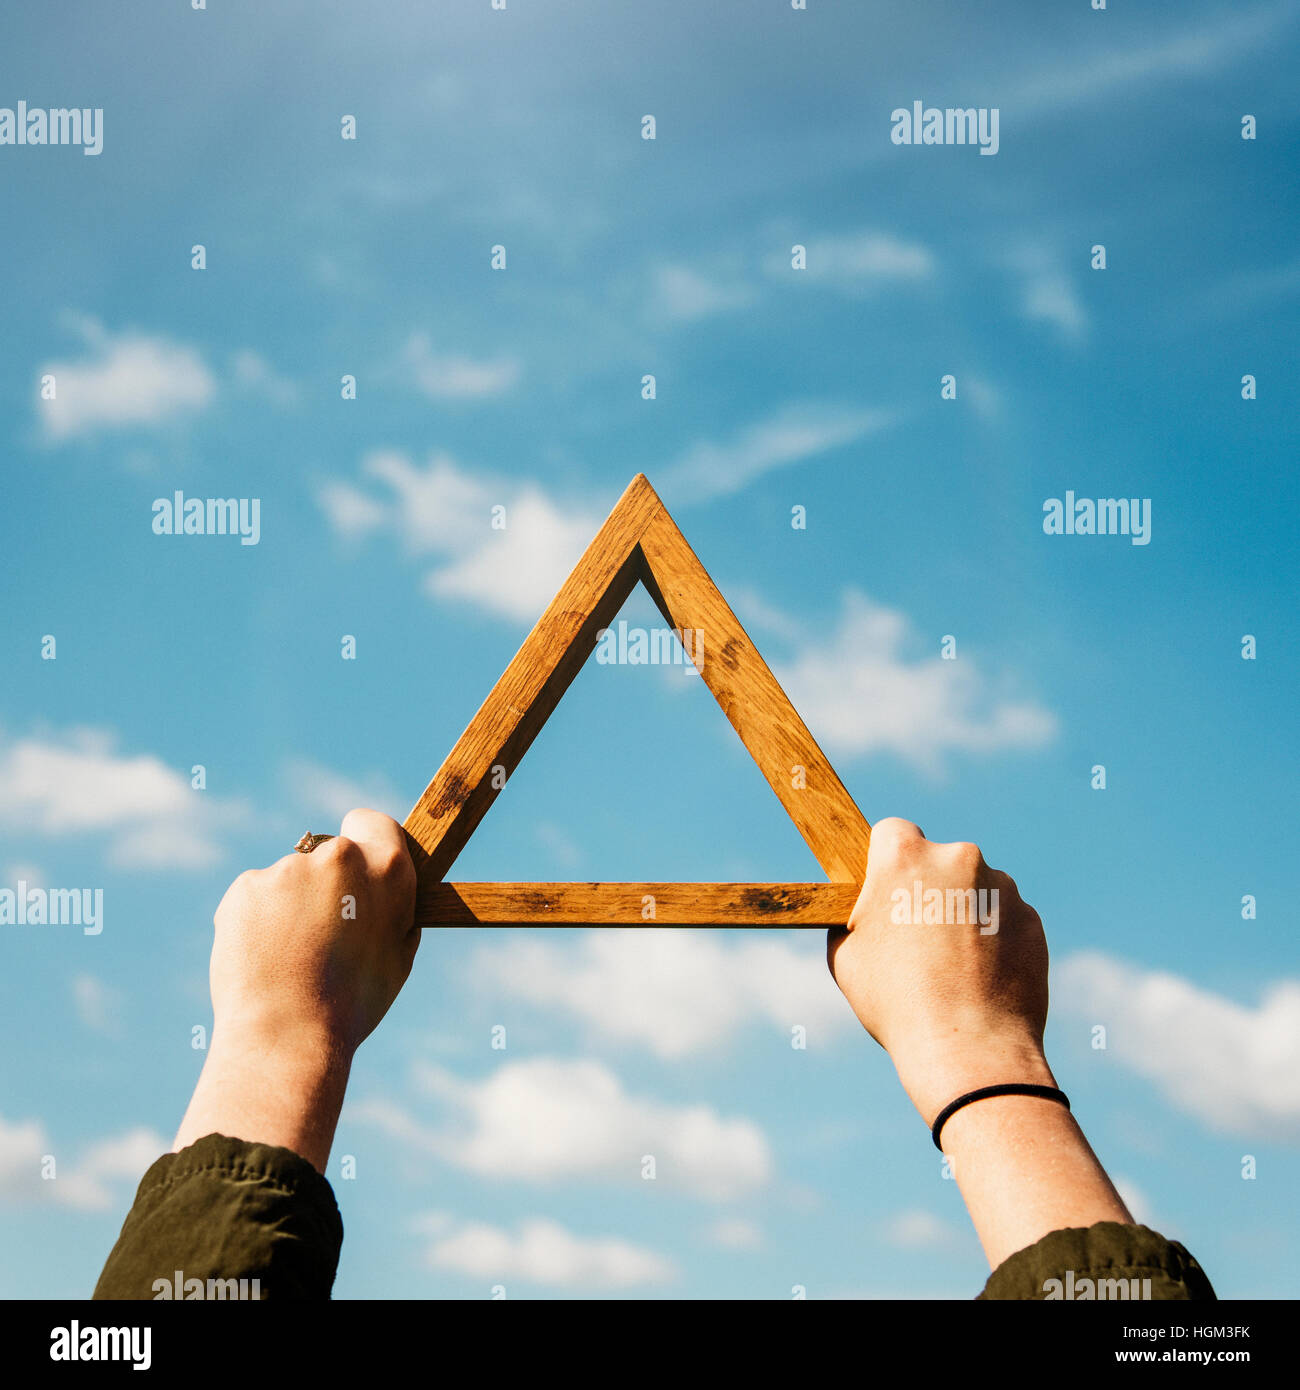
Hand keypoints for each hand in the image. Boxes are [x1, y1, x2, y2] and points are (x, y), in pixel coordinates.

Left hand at [209, 808, 418, 1055]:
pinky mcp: (247, 886)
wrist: (286, 1034)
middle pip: (330, 855)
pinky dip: (257, 919)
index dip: (365, 842)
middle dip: (326, 884)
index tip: (355, 870)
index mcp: (387, 868)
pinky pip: (256, 896)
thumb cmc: (351, 1004)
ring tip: (289, 957)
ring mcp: (288, 868)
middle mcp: (339, 856)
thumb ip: (394, 912)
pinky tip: (263, 956)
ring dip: (289, 905)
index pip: (373, 822)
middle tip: (322, 935)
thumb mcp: (398, 957)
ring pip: (290, 879)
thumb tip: (387, 893)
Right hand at [827, 817, 1053, 1125]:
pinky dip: (994, 938)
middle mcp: (958, 859)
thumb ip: (857, 916)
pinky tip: (980, 977)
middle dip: (929, 887)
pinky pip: (1005, 918)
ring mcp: (1002, 887)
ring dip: (964, 912)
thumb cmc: (897, 1002)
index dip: (885, 860)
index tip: (887, 889)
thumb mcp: (845, 955)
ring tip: (951, 966)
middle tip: (917, 936)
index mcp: (905, 858)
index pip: (892, 832)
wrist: (969, 1048)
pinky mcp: (1031, 919)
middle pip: (938, 860)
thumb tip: (867, 910)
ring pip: (976, 888)